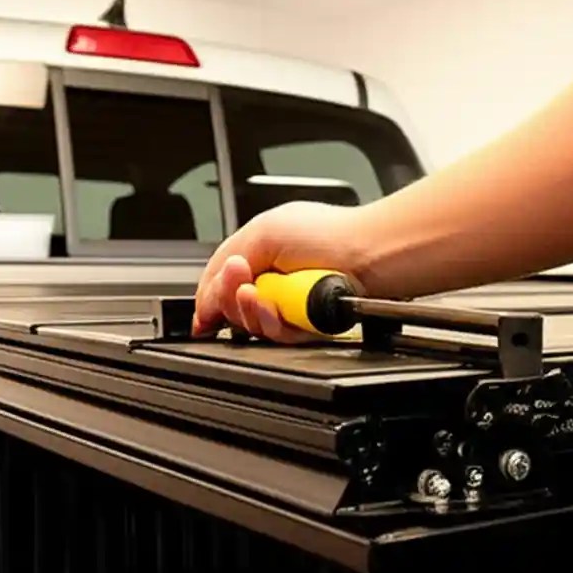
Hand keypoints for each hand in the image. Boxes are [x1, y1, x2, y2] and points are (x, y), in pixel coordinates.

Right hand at [192, 201, 371, 342]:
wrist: (369, 257)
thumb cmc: (329, 235)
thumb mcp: (262, 234)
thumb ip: (225, 265)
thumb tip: (204, 300)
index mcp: (262, 254)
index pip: (222, 285)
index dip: (210, 300)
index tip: (203, 313)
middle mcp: (276, 282)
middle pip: (233, 310)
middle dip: (231, 301)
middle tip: (243, 287)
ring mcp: (291, 307)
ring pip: (254, 327)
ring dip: (253, 313)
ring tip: (262, 296)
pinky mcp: (307, 328)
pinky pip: (279, 338)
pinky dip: (275, 325)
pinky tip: (280, 310)